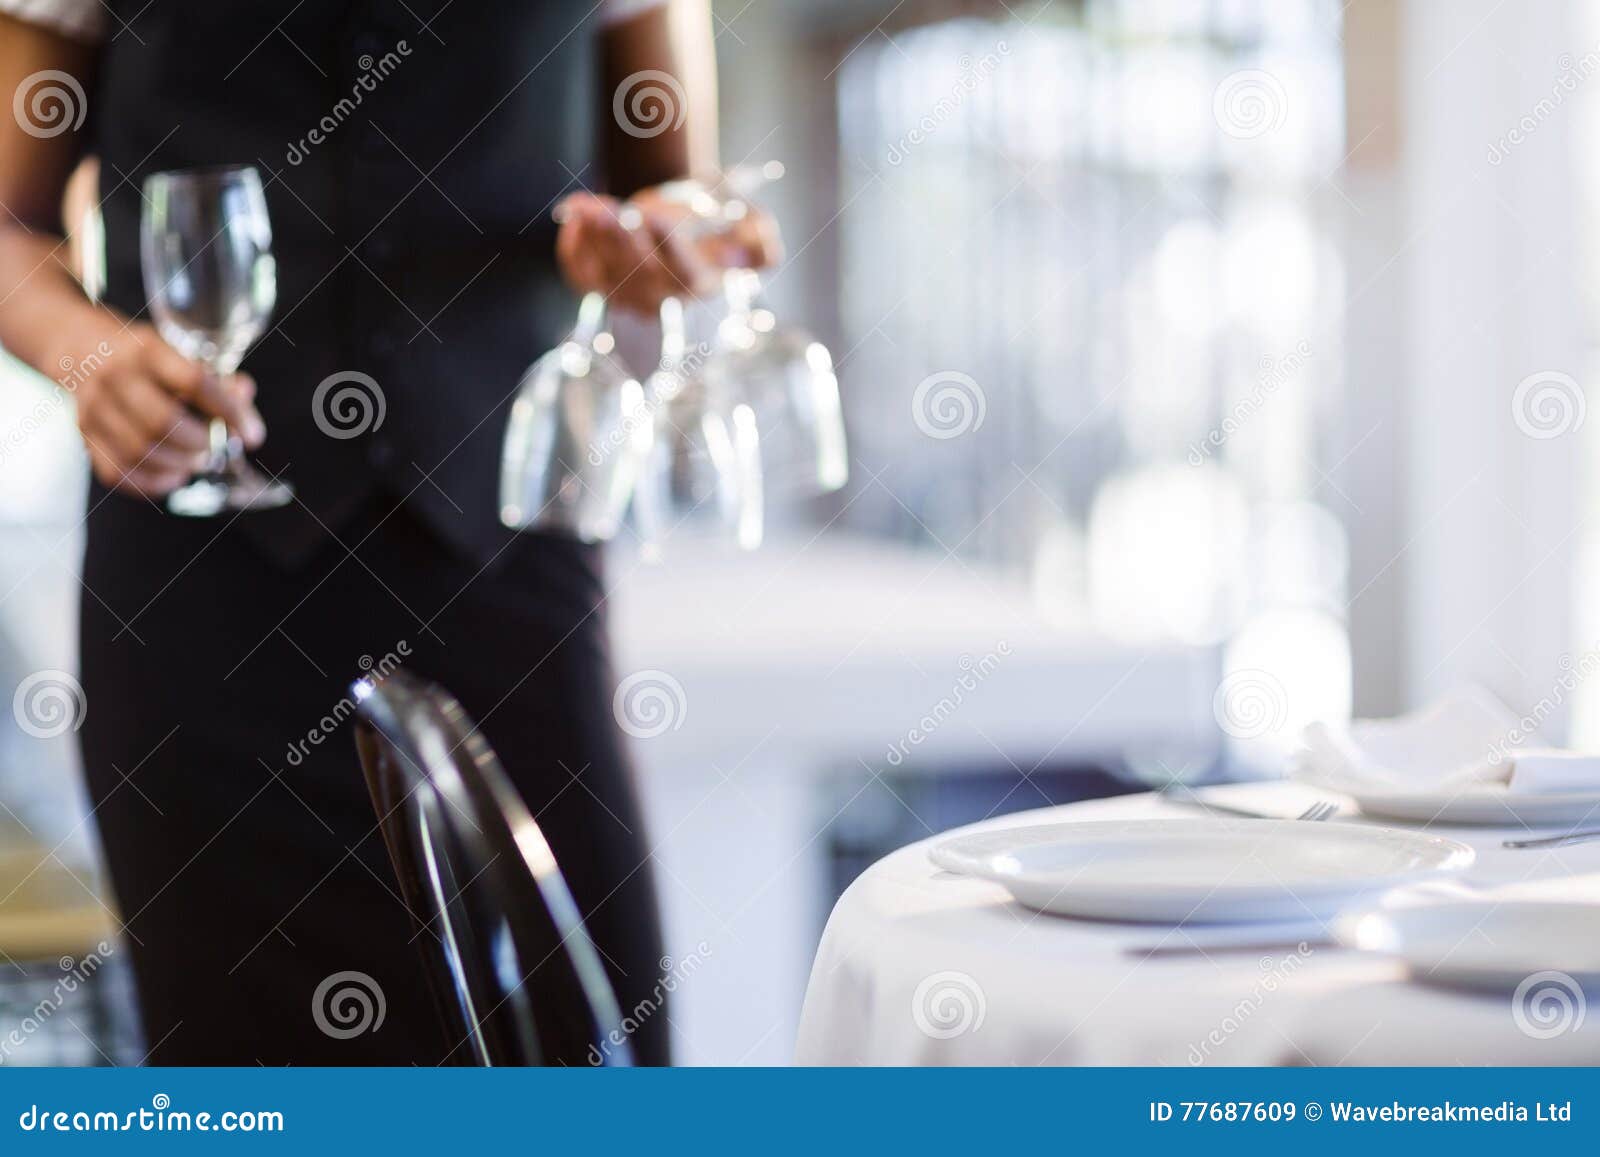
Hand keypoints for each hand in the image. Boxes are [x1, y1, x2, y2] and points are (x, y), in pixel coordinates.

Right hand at [57, 319, 265, 498]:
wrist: (82, 350)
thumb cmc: (145, 359)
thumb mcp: (180, 352)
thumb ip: (218, 380)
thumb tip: (246, 402)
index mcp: (148, 350)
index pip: (194, 381)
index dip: (230, 412)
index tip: (252, 434)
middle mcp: (116, 378)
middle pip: (163, 422)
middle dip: (201, 442)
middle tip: (215, 446)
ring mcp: (94, 409)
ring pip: (141, 452)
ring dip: (180, 464)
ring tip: (196, 459)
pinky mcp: (85, 437)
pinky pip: (119, 473)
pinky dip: (154, 483)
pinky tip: (174, 474)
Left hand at [554, 185, 782, 315]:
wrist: (671, 227)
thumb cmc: (708, 225)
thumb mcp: (746, 229)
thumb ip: (759, 240)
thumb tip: (762, 242)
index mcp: (698, 282)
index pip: (684, 271)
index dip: (668, 245)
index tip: (654, 216)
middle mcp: (661, 296)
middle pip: (639, 273)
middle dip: (624, 239)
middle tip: (614, 208)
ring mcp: (625, 294)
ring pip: (606, 271)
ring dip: (596, 236)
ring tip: (592, 206)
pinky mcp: (597, 284)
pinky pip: (578, 273)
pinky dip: (572, 246)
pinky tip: (577, 216)